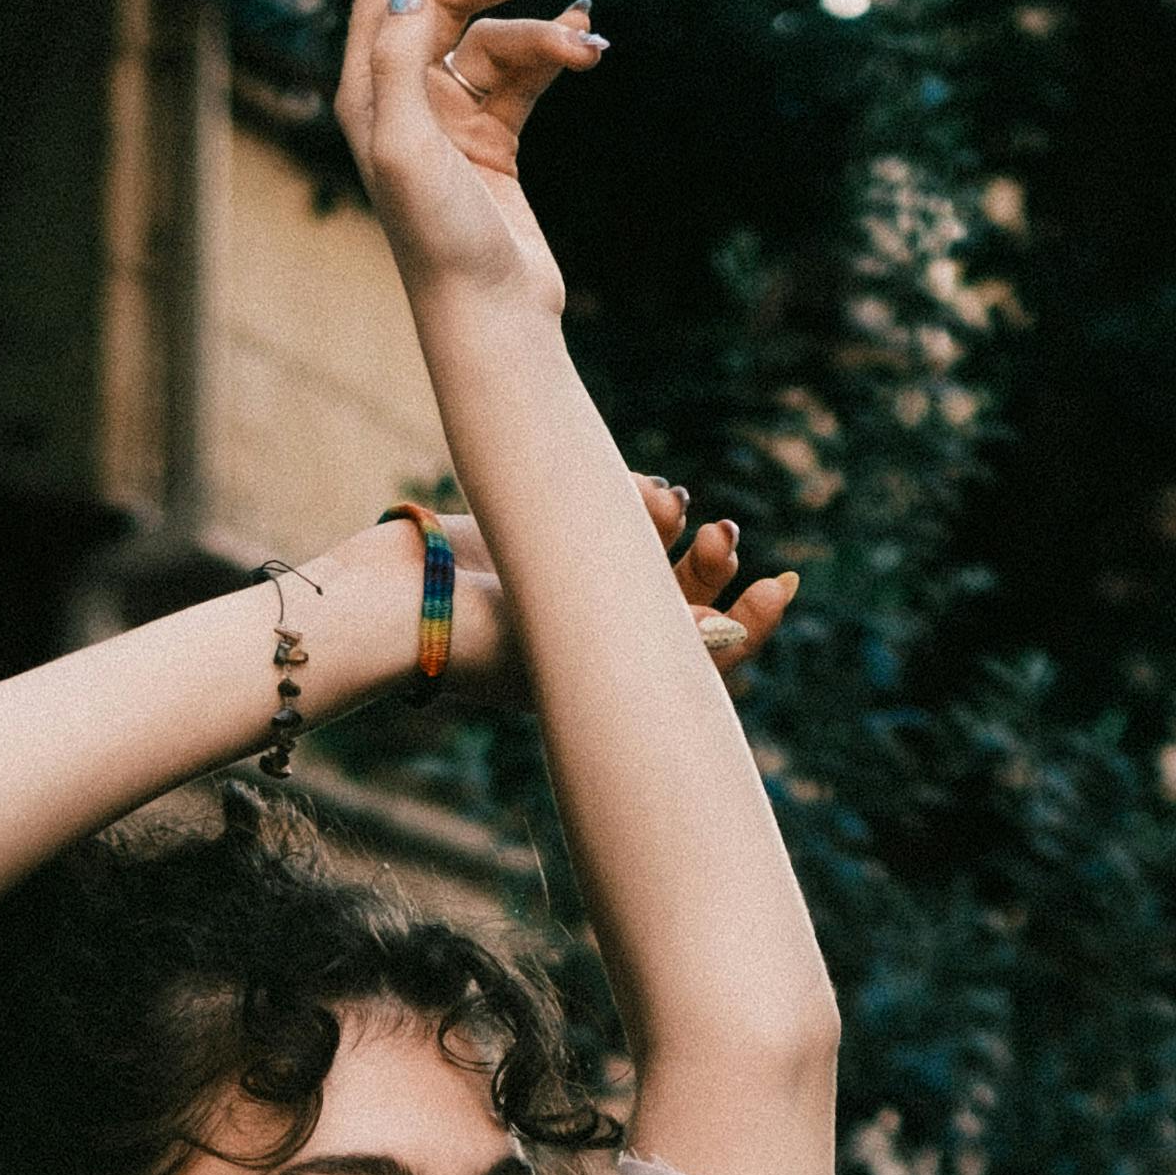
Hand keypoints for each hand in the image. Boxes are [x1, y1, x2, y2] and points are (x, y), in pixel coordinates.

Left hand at [334, 0, 598, 315]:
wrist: (491, 315)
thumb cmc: (438, 240)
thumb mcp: (405, 144)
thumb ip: (401, 57)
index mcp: (366, 89)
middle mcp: (402, 95)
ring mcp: (450, 115)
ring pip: (500, 38)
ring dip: (546, 33)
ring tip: (589, 48)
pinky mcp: (494, 137)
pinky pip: (526, 71)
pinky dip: (555, 52)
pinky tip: (589, 43)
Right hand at [384, 486, 794, 693]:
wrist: (395, 599)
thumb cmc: (475, 638)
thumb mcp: (568, 645)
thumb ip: (646, 634)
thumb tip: (729, 634)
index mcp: (617, 682)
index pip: (708, 660)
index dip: (754, 625)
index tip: (780, 585)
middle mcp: (602, 638)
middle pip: (689, 600)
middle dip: (715, 565)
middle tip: (720, 533)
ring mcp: (575, 587)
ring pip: (658, 552)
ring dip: (678, 527)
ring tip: (673, 506)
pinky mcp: (548, 538)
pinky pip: (619, 511)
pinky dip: (639, 499)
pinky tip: (640, 491)